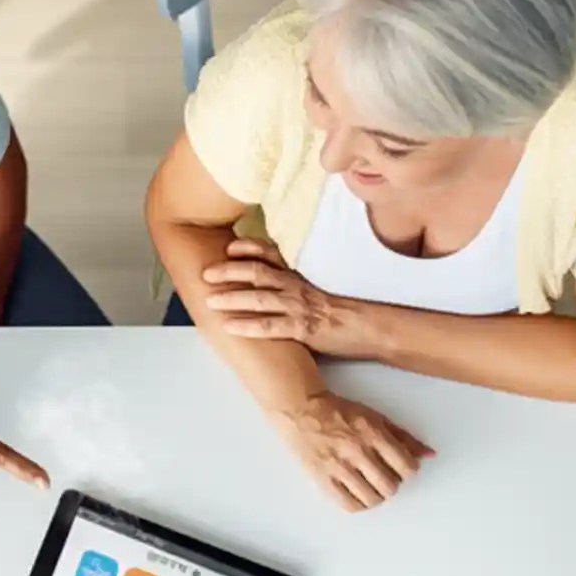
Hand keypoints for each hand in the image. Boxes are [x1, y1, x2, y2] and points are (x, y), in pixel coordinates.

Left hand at [203, 239, 385, 358]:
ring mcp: (298, 307)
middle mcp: (295, 287)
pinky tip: (229, 326)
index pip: (271, 254)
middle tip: (206, 273)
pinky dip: (247, 325)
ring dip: (232, 297)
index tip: (229, 246)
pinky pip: (270, 326)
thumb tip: (267, 288)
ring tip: (210, 301)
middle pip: (257, 272)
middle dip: (229, 272)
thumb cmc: (342, 313)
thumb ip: (292, 288)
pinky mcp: (302, 329)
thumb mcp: (314, 292)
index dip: (248, 248)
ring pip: (259, 298)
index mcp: (298, 277)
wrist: (369, 327)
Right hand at [275, 392, 433, 511]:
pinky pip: (349, 504)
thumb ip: (403, 437)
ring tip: (370, 485)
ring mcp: (338, 466)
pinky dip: (359, 504)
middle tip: (384, 476)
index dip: (408, 470)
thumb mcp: (374, 417)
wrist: (300, 410)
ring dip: (376, 495)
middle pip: (390, 486)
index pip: (406, 466)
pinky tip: (357, 493)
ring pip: (372, 498)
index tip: (401, 468)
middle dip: (392, 484)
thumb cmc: (338, 412)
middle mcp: (356, 450)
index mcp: (372, 433)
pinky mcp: (322, 478)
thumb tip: (428, 454)